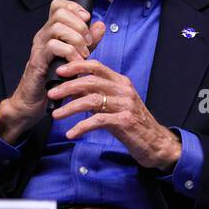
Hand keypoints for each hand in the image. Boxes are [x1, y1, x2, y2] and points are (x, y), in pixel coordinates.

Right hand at [0, 0, 105, 142]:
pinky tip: (75, 63)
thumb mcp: (77, 55)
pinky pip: (54, 47)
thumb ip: (88, 41)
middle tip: (88, 44)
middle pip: (61, 13)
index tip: (87, 19)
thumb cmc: (54, 79)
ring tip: (83, 54)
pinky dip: (69, 53)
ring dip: (76, 40)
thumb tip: (100, 25)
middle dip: (80, 26)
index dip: (74, 7)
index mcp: (51, 31)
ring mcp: (39, 47)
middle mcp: (43, 35)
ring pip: (58, 28)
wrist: (34, 100)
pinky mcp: (38, 60)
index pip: (58, 5)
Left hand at [47, 58, 181, 169]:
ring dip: (70, 107)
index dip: (77, 66)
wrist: (156, 143)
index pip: (97, 66)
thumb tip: (72, 90)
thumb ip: (98, 95)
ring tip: (56, 115)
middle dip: (67, 86)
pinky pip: (98, 120)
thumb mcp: (116, 104)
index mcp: (121, 83)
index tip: (60, 70)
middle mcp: (124, 90)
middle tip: (51, 93)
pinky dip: (82, 126)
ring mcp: (125, 105)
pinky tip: (71, 133)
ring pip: (92, 100)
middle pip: (91, 81)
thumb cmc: (134, 124)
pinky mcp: (125, 122)